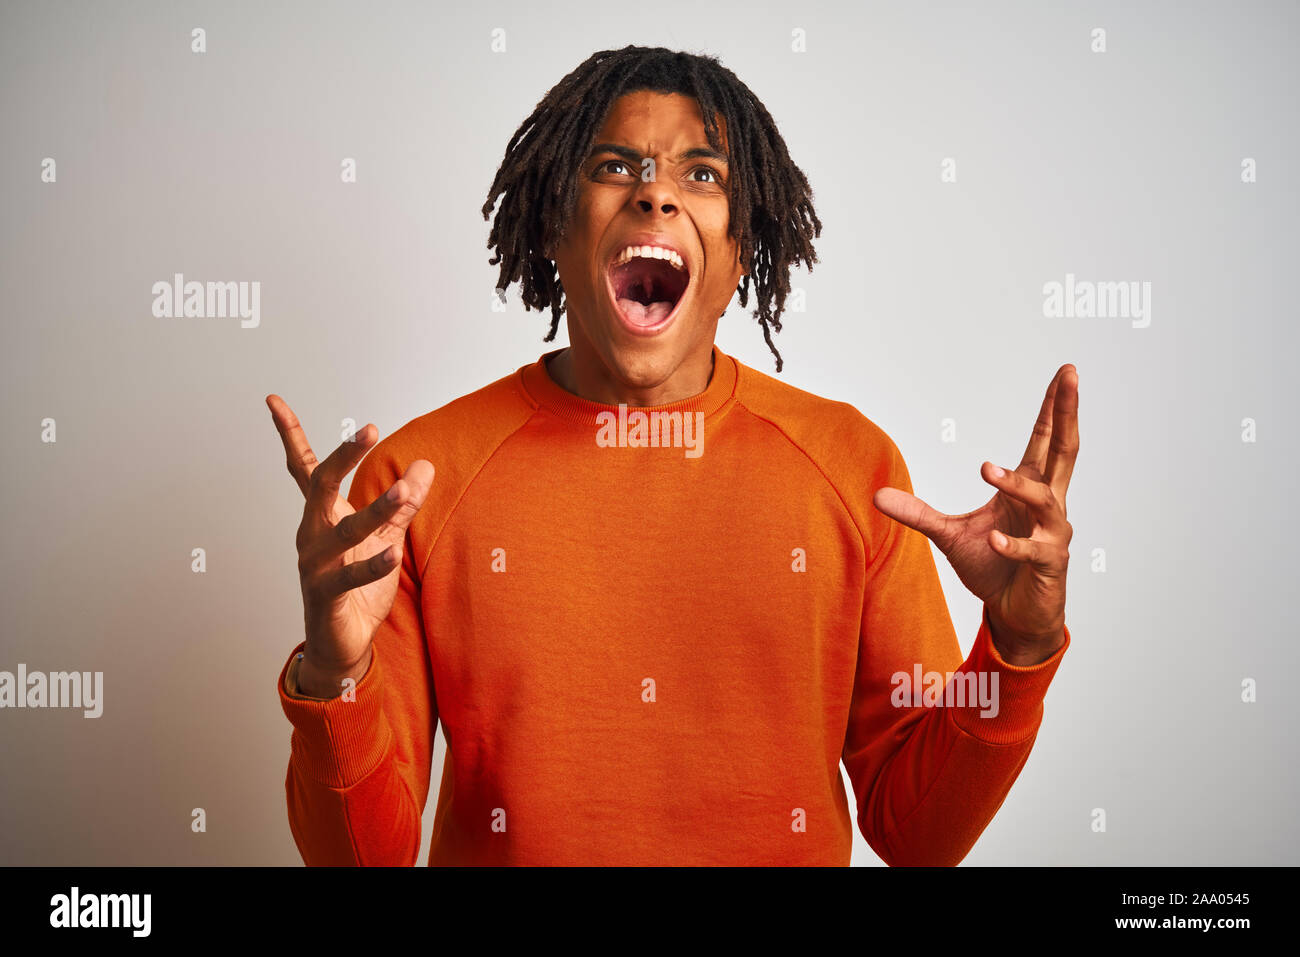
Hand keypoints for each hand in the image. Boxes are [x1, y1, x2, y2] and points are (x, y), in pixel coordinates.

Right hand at [267, 395, 434, 696]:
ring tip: (404, 492)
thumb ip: (403, 503)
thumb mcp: (386, 536)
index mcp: (321, 516)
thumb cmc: (357, 587)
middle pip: (320, 486)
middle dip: (344, 457)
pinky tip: (393, 554)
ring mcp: (314, 564)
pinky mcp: (325, 594)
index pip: (303, 468)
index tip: (273, 400)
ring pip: (343, 529)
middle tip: (369, 429)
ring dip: (376, 509)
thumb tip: (425, 464)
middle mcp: (311, 533)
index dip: (288, 434)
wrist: (342, 643)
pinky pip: (350, 576)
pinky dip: (372, 564)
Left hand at [872, 365, 1078, 665]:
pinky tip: (992, 542)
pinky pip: (1034, 551)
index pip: (1044, 440)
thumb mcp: (949, 535)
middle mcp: (1047, 505)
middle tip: (1071, 376)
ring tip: (986, 470)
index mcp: (1028, 489)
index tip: (1065, 372)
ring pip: (1043, 500)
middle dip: (1066, 413)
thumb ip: (917, 513)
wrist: (1015, 614)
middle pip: (1064, 451)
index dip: (1054, 407)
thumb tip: (875, 496)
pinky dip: (1012, 546)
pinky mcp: (1049, 566)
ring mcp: (1052, 535)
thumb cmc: (993, 567)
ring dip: (1016, 484)